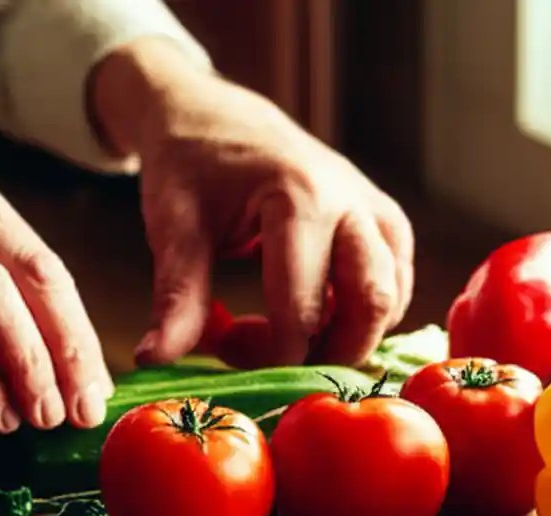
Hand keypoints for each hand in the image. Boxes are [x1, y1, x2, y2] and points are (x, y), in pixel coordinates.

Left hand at [92, 39, 413, 368]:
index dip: (272, 355)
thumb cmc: (191, 169)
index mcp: (299, 198)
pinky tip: (321, 313)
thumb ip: (176, 297)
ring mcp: (374, 208)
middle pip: (371, 304)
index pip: (303, 308)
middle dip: (329, 353)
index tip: (232, 356)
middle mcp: (350, 201)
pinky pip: (396, 281)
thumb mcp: (174, 228)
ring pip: (392, 296)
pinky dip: (366, 312)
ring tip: (294, 335)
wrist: (215, 116)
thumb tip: (155, 358)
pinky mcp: (384, 219)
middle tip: (279, 364)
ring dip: (351, 334)